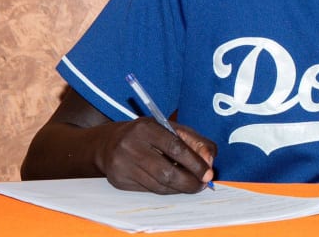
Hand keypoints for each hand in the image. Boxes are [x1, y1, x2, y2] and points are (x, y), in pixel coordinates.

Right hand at [97, 117, 216, 193]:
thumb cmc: (147, 135)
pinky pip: (149, 191)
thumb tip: (209, 162)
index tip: (208, 174)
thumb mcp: (170, 128)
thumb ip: (195, 141)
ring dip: (179, 189)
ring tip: (190, 186)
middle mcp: (131, 145)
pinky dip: (165, 190)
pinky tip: (173, 186)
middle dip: (188, 182)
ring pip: (158, 185)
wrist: (108, 143)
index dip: (195, 163)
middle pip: (166, 172)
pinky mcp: (119, 181)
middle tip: (202, 185)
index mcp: (146, 127)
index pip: (175, 147)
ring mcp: (122, 165)